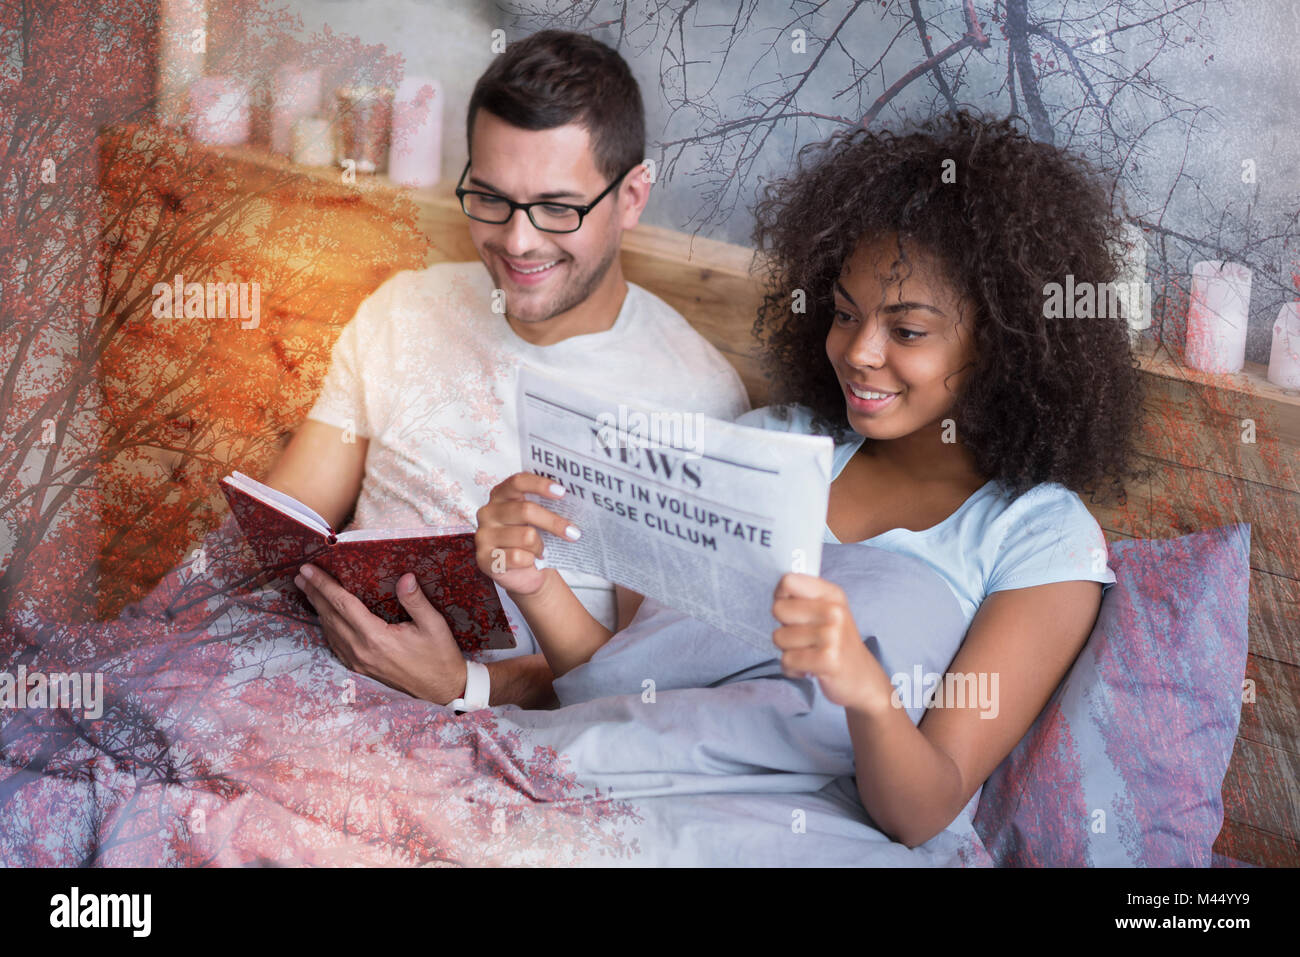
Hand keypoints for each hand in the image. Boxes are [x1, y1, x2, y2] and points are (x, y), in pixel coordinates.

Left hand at [295, 564, 467, 705]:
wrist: (442, 690)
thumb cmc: (440, 657)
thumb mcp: (434, 626)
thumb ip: (416, 601)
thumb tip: (405, 577)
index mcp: (376, 638)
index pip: (343, 605)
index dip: (324, 585)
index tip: (308, 570)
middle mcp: (361, 651)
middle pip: (330, 616)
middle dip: (314, 593)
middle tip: (301, 575)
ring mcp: (358, 662)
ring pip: (330, 631)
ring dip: (318, 608)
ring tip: (308, 590)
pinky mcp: (360, 669)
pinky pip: (336, 644)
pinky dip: (327, 626)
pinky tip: (324, 617)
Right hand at [475, 472, 578, 598]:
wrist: (526, 573)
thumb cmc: (533, 541)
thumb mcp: (539, 520)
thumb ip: (547, 507)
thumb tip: (572, 503)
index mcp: (501, 495)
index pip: (518, 482)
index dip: (540, 484)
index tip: (562, 492)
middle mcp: (488, 512)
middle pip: (526, 510)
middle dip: (554, 522)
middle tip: (574, 533)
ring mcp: (484, 535)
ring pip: (526, 536)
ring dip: (541, 547)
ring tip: (541, 551)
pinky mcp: (484, 558)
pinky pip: (518, 557)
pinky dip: (530, 560)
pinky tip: (529, 562)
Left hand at [771, 572, 887, 713]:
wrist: (863, 678)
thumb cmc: (837, 643)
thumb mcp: (828, 611)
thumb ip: (803, 598)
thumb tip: (776, 592)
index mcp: (832, 594)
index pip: (788, 581)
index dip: (780, 597)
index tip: (791, 611)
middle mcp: (834, 611)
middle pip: (778, 609)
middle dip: (784, 627)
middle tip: (804, 638)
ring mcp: (832, 635)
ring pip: (779, 637)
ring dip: (788, 651)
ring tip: (809, 653)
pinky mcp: (827, 660)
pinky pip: (787, 660)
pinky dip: (792, 669)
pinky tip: (809, 668)